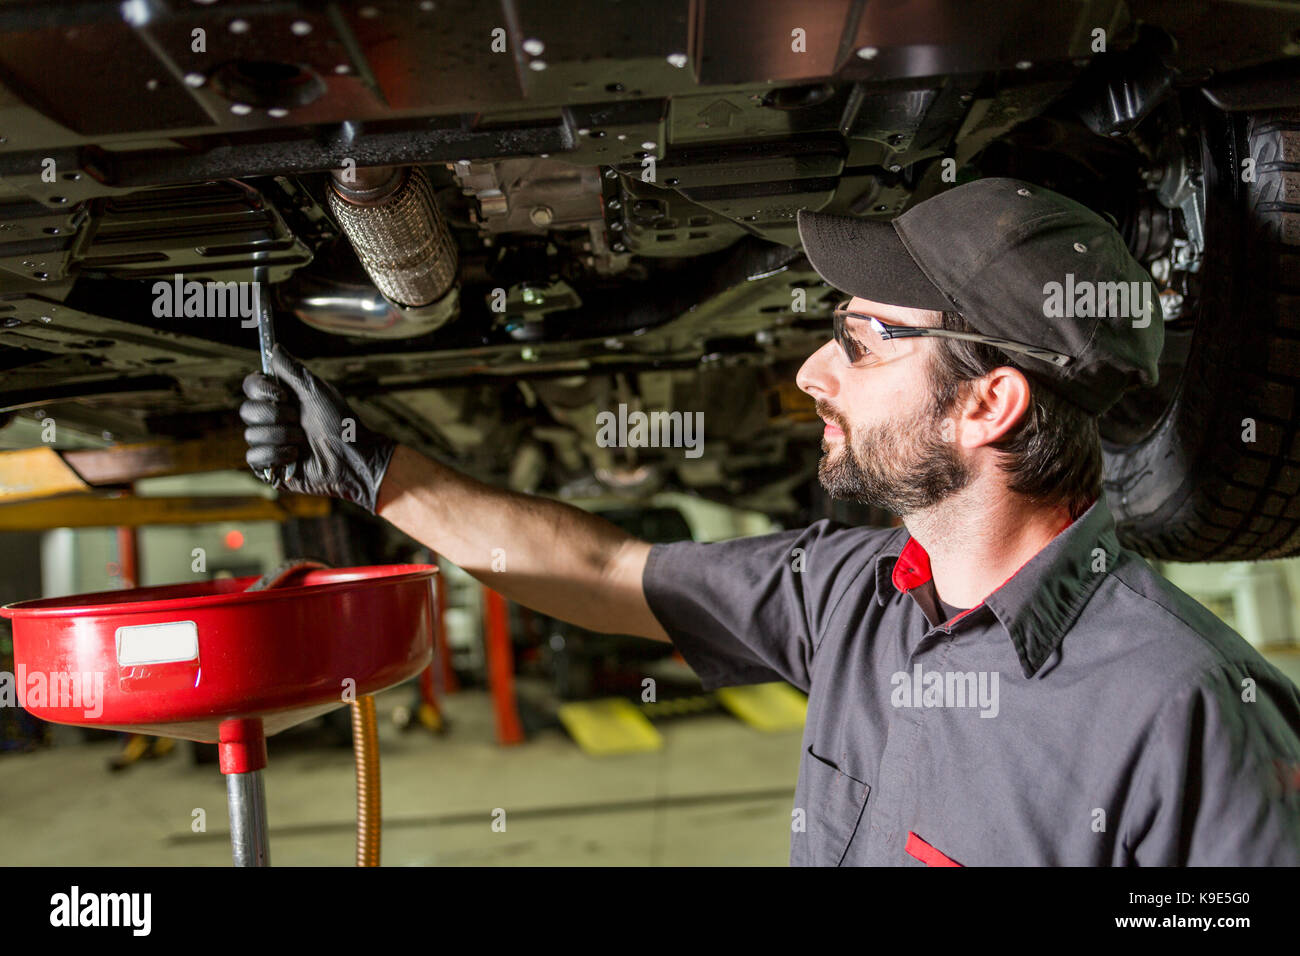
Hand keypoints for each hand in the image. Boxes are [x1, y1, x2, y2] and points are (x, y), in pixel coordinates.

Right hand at [240, 344, 395, 513]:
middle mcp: (272, 420)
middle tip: (299, 420)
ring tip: (303, 441)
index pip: (251, 386)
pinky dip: (276, 456)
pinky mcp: (270, 467)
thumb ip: (293, 370)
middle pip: (246, 410)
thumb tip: (276, 346)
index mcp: (282, 399)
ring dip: (282, 437)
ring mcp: (270, 443)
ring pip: (251, 435)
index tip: (282, 395)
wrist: (353, 459)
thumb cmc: (342, 424)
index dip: (260, 389)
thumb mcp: (317, 392)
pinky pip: (253, 458)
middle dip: (276, 416)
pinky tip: (295, 458)